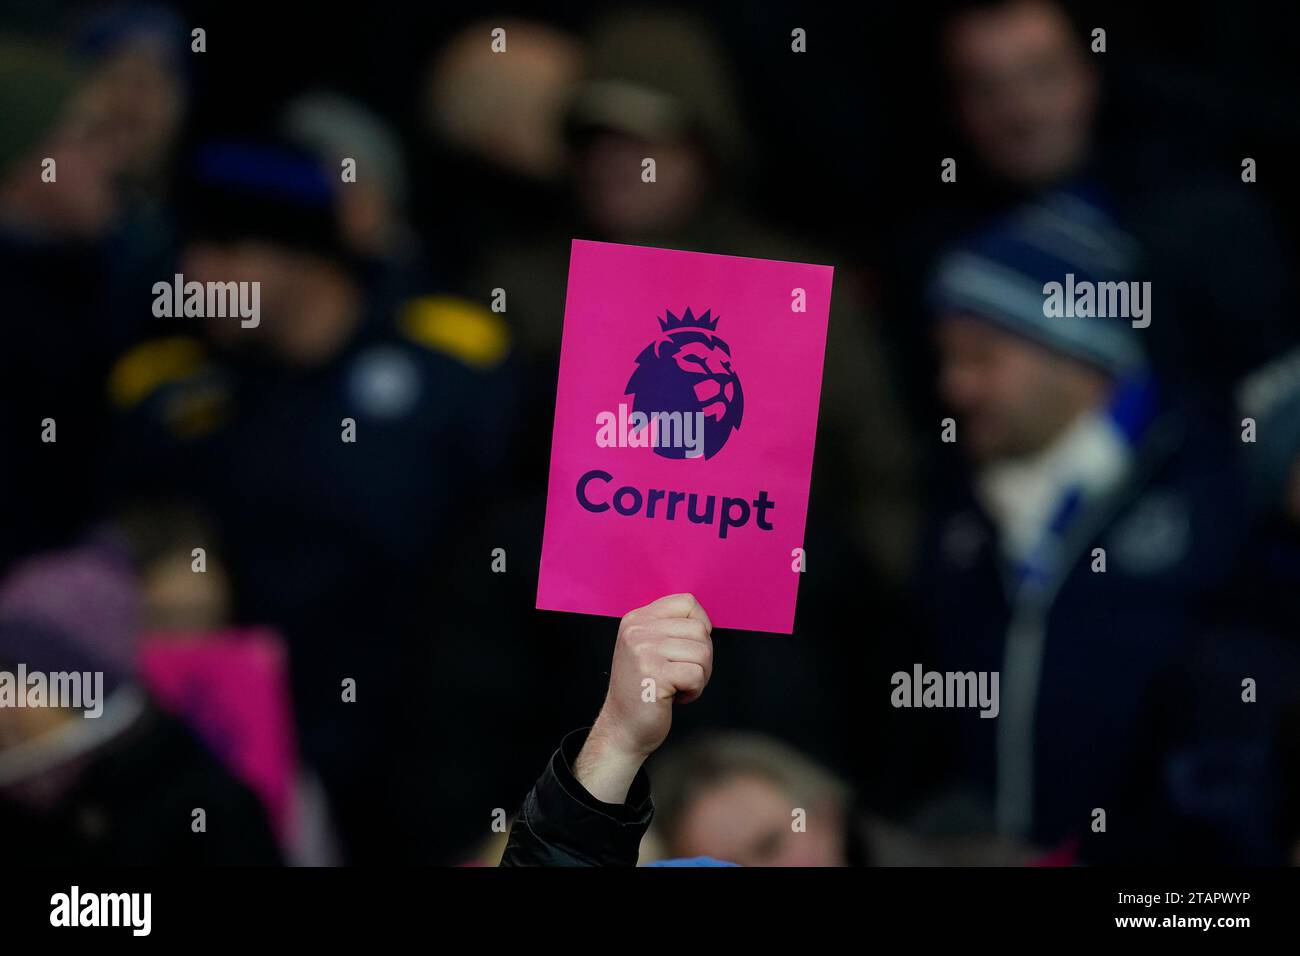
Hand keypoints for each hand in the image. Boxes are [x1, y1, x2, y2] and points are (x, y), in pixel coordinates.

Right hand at [574, 593, 713, 803]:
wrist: (622, 728)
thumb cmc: (643, 689)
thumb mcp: (646, 648)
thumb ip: (669, 629)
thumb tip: (705, 623)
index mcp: (636, 619)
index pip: (687, 602)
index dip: (700, 625)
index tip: (689, 648)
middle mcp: (637, 630)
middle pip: (700, 629)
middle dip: (702, 657)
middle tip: (683, 675)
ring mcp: (643, 651)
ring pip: (702, 652)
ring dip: (700, 676)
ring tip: (678, 686)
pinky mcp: (654, 674)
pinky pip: (697, 674)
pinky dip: (694, 691)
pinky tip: (676, 697)